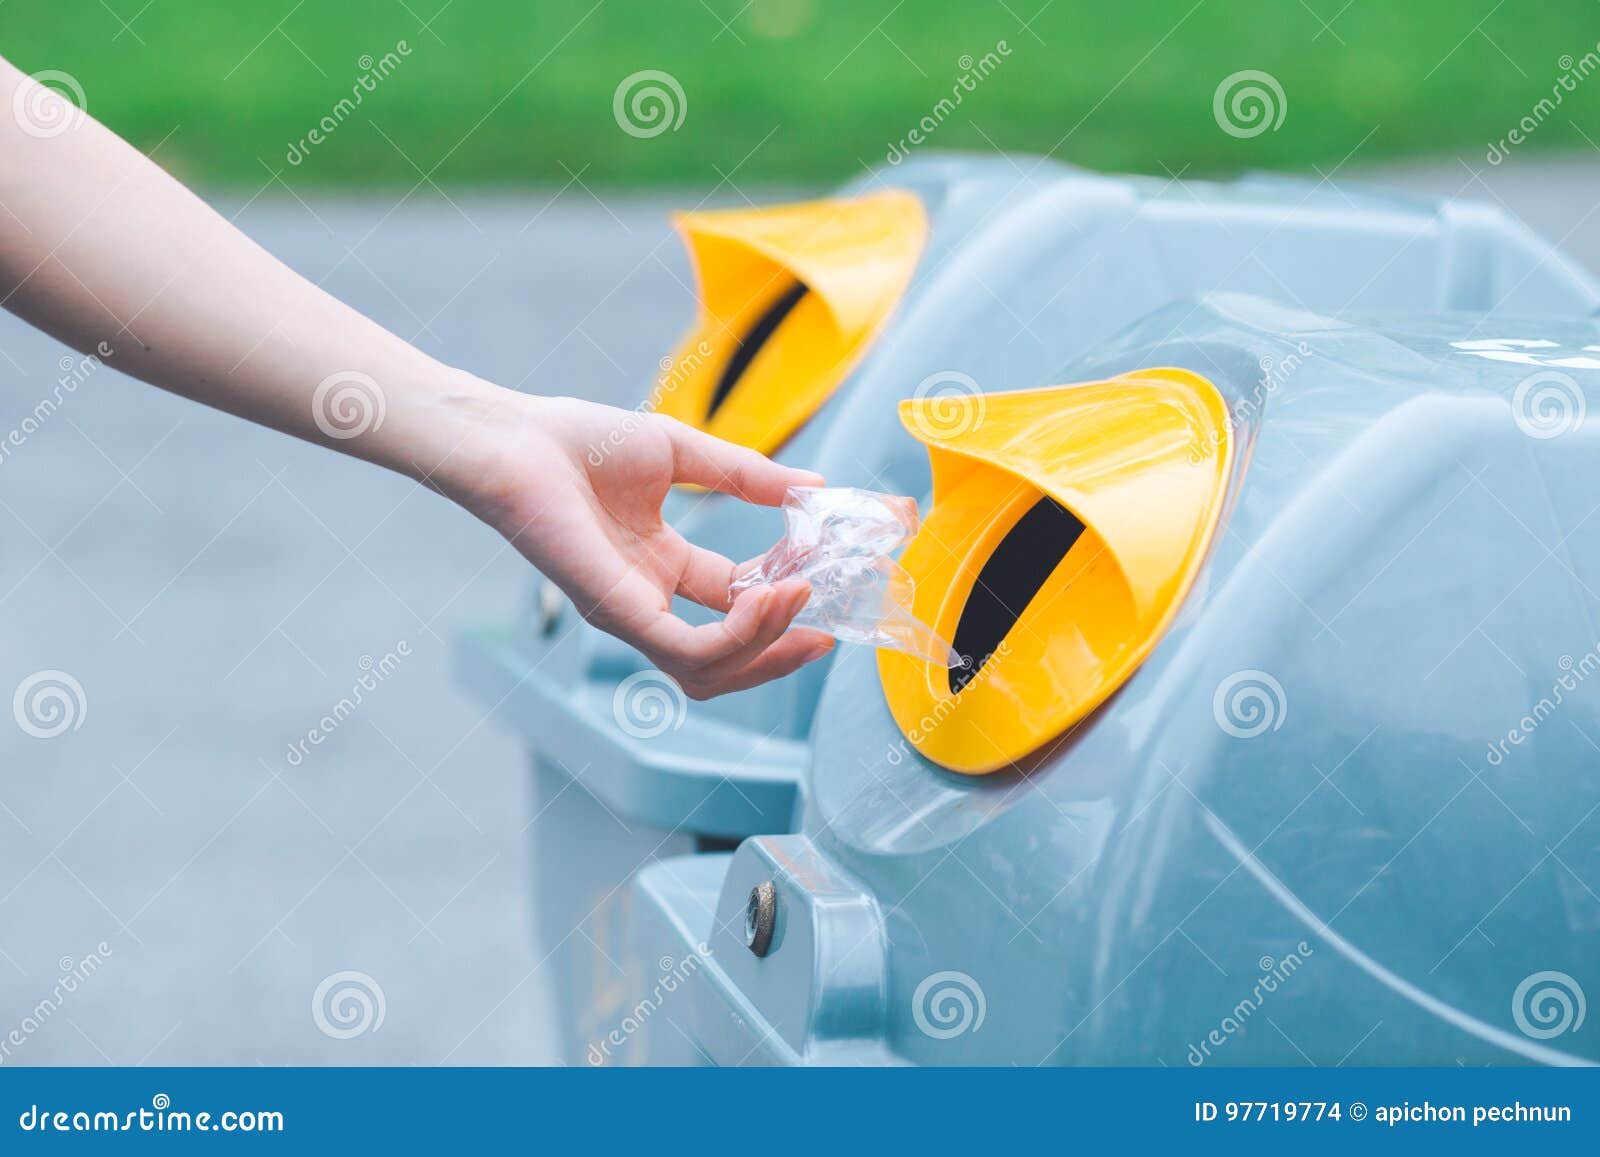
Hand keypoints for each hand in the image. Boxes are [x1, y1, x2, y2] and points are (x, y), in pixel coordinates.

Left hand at [444, 388, 834, 698]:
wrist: (518, 441)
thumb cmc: (579, 441)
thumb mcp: (682, 453)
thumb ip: (746, 476)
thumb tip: (815, 488)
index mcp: (659, 565)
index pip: (734, 602)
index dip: (780, 595)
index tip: (819, 570)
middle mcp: (647, 599)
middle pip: (727, 656)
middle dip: (779, 651)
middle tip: (824, 632)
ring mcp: (632, 613)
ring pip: (711, 670)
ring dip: (765, 645)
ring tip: (801, 600)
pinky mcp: (618, 616)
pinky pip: (689, 650)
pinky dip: (738, 636)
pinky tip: (771, 598)